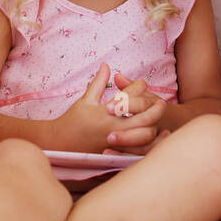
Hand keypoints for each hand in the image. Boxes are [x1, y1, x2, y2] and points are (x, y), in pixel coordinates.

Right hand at [51, 64, 168, 154]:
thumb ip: (98, 83)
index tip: (144, 82)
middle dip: (155, 108)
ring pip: (144, 136)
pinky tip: (157, 136)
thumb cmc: (72, 121)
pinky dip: (150, 144)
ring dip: (154, 126)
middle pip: (144, 118)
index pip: (129, 97)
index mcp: (105, 113)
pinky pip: (139, 151)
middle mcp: (113, 128)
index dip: (139, 87)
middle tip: (161, 101)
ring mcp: (116, 144)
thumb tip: (106, 65)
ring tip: (158, 119)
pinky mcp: (117, 155)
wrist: (60, 144)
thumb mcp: (85, 100)